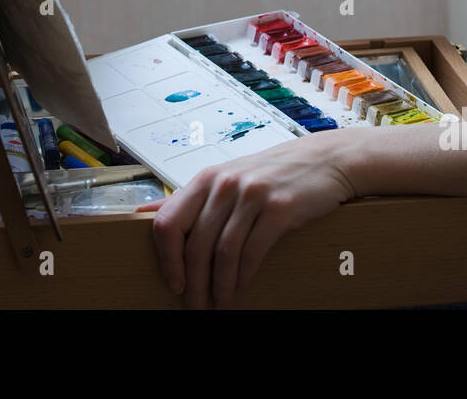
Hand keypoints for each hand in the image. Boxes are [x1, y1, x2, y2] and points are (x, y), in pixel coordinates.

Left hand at [134, 132, 357, 307]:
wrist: (324, 160)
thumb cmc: (271, 173)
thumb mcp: (225, 177)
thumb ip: (187, 198)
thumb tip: (142, 212)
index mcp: (206, 179)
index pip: (168, 222)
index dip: (166, 259)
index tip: (173, 284)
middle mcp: (225, 184)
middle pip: (195, 245)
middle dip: (194, 284)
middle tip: (197, 306)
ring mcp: (252, 195)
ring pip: (223, 253)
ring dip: (220, 287)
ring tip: (220, 304)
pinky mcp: (279, 208)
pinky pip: (253, 251)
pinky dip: (244, 275)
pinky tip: (242, 286)